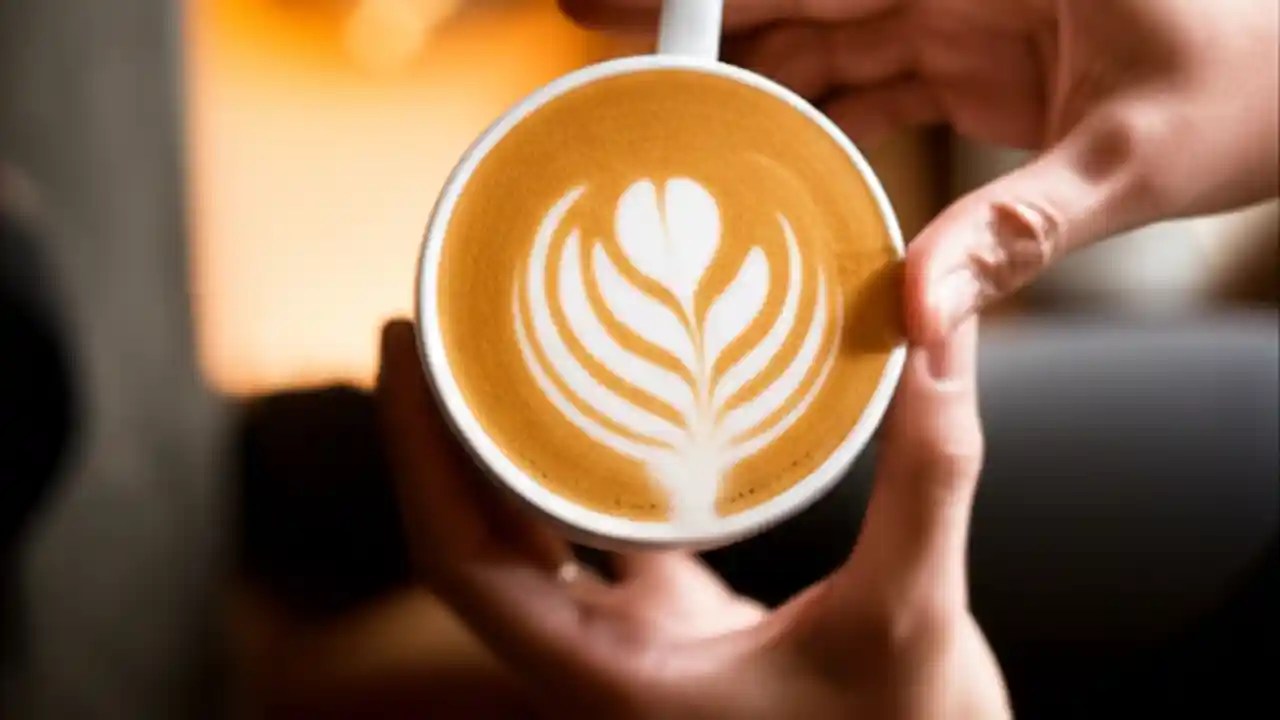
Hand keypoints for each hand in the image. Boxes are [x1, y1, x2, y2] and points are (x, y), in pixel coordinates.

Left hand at [377, 318, 1007, 718]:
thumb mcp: (912, 619)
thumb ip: (925, 475)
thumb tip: (937, 333)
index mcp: (606, 679)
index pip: (458, 558)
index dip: (414, 450)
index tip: (408, 345)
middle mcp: (597, 665)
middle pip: (473, 538)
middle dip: (442, 431)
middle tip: (445, 321)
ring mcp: (631, 650)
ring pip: (527, 544)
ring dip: (499, 453)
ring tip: (505, 349)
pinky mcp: (672, 633)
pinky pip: (594, 544)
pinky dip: (579, 477)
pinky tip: (605, 410)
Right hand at [561, 0, 1279, 341]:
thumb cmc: (1264, 84)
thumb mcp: (1137, 160)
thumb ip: (1015, 233)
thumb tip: (914, 314)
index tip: (612, 5)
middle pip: (802, 2)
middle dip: (709, 32)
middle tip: (621, 77)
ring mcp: (965, 18)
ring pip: (827, 42)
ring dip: (757, 83)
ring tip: (679, 134)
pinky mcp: (977, 60)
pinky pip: (872, 80)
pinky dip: (820, 117)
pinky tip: (773, 161)